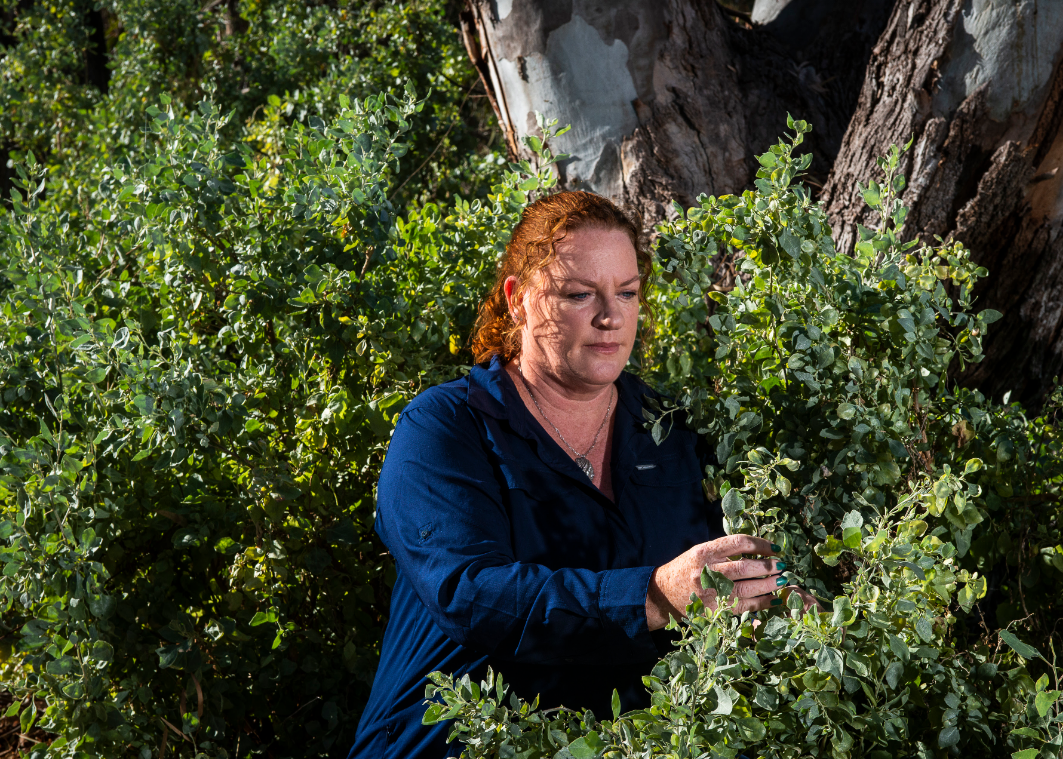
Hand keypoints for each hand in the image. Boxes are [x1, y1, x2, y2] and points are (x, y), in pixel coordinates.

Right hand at [645, 534, 806, 629]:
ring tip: (783, 580)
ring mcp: (711, 592)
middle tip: (783, 565)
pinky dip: (762, 603)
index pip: (739, 543)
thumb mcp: (700, 552)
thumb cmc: (685, 569)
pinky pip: (744, 606)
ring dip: (769, 584)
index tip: (774, 547)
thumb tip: (757, 549)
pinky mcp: (715, 610)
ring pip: (748, 588)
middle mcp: (707, 571)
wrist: (663, 594)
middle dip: (768, 566)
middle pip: (745, 567)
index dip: (760, 544)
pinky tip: (774, 599)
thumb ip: (724, 550)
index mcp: (704, 552)